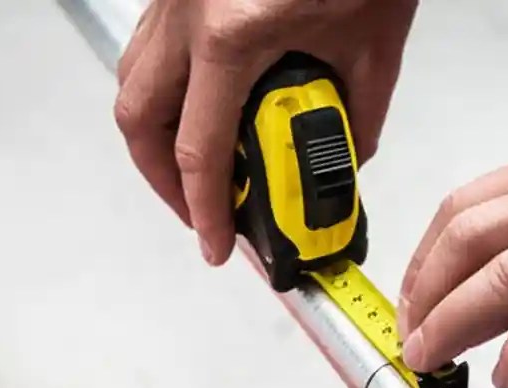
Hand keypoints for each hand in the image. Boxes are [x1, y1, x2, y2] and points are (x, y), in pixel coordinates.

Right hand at [114, 0, 417, 265]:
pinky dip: (165, 89)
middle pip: (139, 121)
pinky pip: (150, 48)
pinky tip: (199, 107)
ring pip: (132, 79)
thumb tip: (339, 164)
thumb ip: (354, 117)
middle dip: (163, 180)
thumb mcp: (374, 45)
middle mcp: (188, 13)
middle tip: (198, 212)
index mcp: (233, 33)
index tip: (218, 244)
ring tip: (194, 170)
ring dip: (155, 135)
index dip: (205, 211)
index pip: (199, 151)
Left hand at [396, 139, 507, 387]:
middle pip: (473, 239)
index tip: (410, 302)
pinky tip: (505, 375)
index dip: (422, 260)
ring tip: (437, 360)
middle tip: (413, 339)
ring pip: (507, 279)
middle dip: (426, 296)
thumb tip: (461, 289)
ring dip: (455, 326)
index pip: (466, 206)